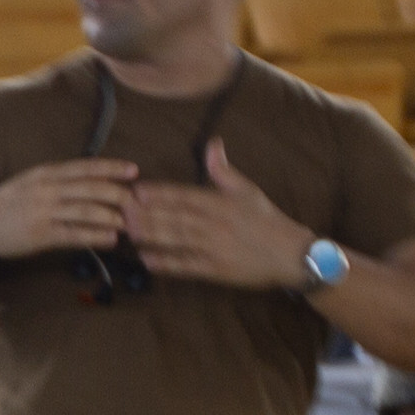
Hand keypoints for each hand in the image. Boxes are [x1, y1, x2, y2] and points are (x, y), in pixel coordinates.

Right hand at [0, 158, 138, 259]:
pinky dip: (94, 236)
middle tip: (138, 202)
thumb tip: (90, 182)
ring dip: (110, 216)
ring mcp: (43, 211)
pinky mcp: (40, 234)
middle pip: (91, 188)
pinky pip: (73, 234)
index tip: (134, 170)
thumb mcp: (33, 182)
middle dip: (118, 194)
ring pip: (85, 210)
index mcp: (48, 173)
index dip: (112, 168)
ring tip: (128, 223)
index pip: (86, 168)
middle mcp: (48, 189)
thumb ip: (59, 181)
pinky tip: (110, 239)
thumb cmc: (8, 203)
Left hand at [123, 140, 315, 290]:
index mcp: (222, 203)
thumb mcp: (248, 191)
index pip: (186, 195)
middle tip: (122, 209)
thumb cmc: (267, 220)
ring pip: (178, 240)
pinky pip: (187, 267)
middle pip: (177, 217)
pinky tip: (146, 260)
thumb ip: (223, 170)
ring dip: (151, 235)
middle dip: (148, 213)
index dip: (161, 193)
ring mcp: (215, 248)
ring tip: (127, 231)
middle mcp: (216, 224)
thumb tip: (212, 143)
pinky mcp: (216, 271)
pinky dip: (167, 263)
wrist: (292, 254)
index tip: (138, 189)